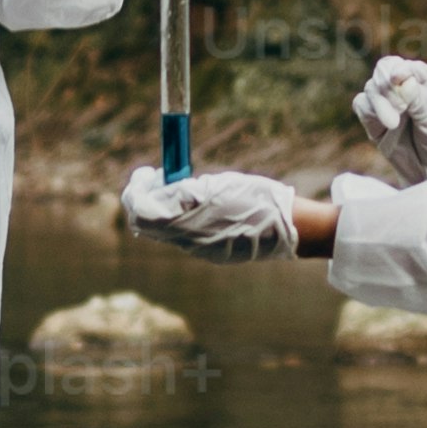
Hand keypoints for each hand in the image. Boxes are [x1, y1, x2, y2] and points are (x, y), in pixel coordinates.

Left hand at [118, 162, 297, 257]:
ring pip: (163, 232)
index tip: (147, 172)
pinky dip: (179, 219)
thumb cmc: (256, 198)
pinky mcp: (211, 255)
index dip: (138, 189)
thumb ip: (185, 189)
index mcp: (188, 219)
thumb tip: (163, 187)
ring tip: (181, 188)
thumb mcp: (217, 185)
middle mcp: (189, 240)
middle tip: (157, 178)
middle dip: (144, 200)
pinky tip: (197, 206)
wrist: (288, 228)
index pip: (143, 208)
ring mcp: (199, 251)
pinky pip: (183, 238)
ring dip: (161, 209)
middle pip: (146, 225)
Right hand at [349, 52, 426, 178]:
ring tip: (394, 123)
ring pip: (370, 89)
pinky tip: (385, 126)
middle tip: (400, 108)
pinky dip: (369, 112)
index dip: (395, 71)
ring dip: (379, 104)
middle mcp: (402, 86)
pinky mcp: (374, 120)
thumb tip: (401, 79)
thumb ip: (417, 96)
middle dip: (387, 90)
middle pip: (381, 74)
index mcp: (421, 78)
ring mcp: (386, 102)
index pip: (398, 65)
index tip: (399, 81)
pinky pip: (361, 105)